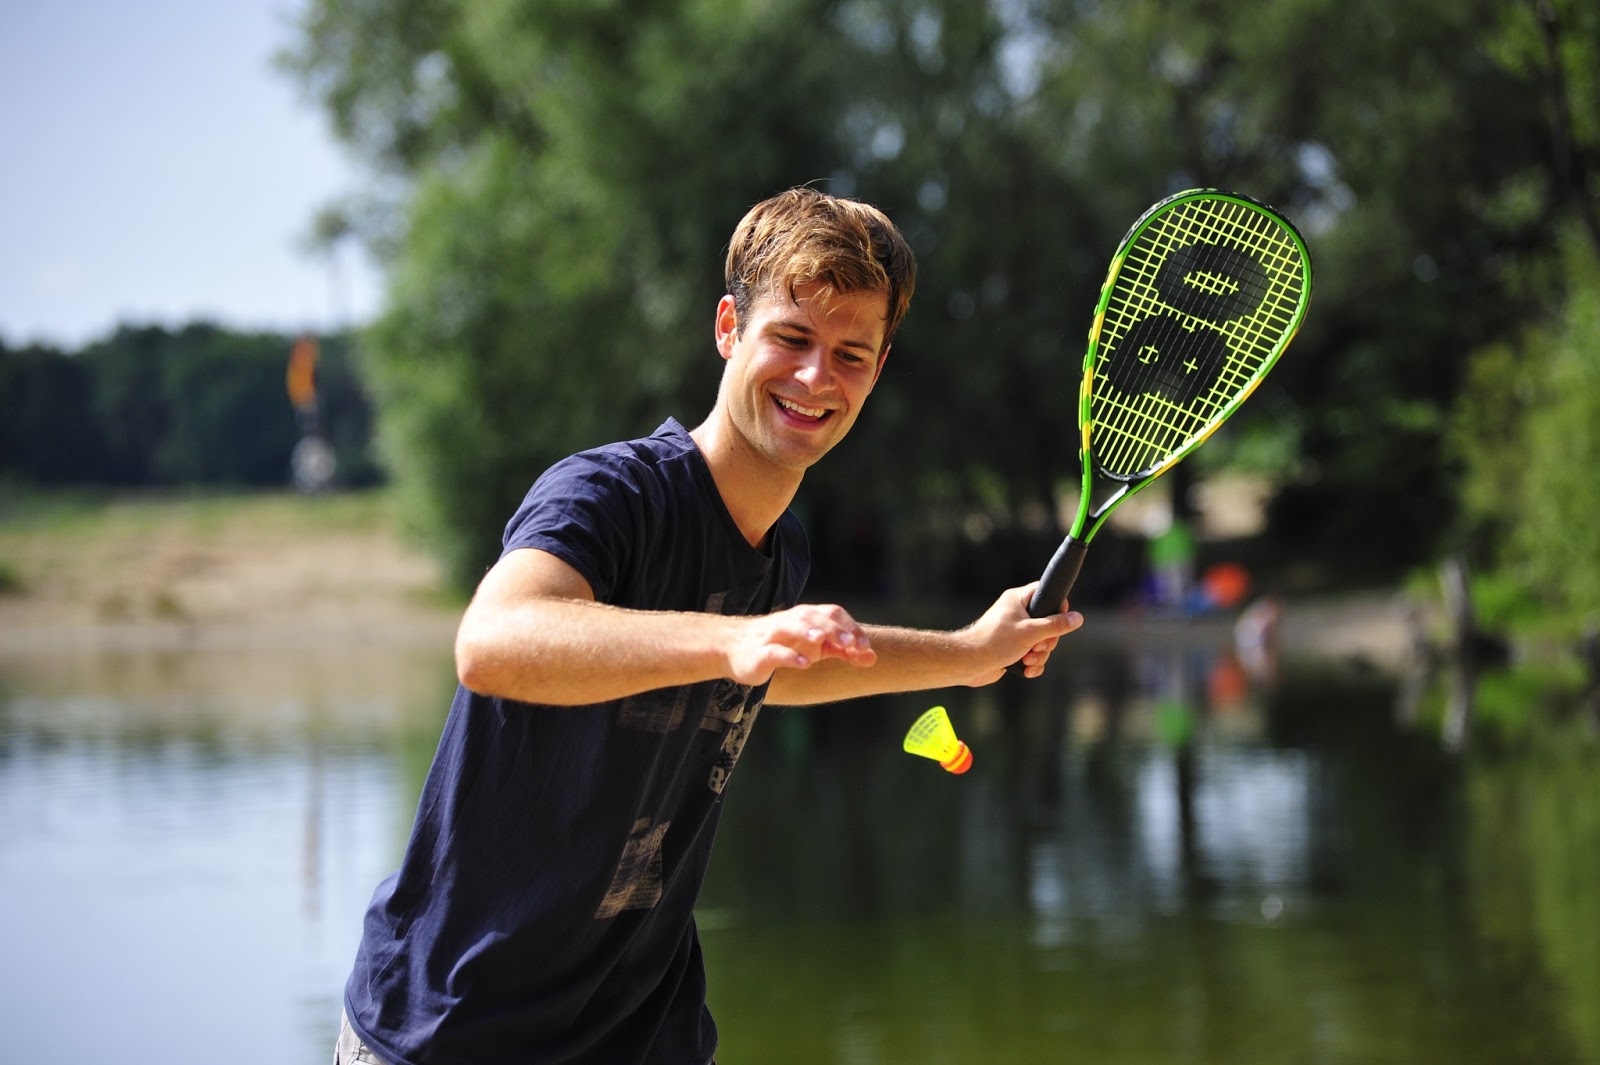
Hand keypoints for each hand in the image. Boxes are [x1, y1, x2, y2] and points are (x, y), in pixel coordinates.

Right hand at [727, 603, 877, 685]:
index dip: (850, 627)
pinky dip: (790, 655)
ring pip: (792, 626)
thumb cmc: (782, 645)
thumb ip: (842, 650)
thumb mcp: (815, 647)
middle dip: (834, 629)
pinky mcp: (760, 652)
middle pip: (814, 617)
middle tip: (852, 642)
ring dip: (809, 632)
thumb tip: (872, 657)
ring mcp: (774, 635)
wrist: (735, 649)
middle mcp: (791, 621)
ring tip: (823, 640)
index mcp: (807, 617)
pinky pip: (775, 651)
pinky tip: (804, 663)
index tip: (865, 646)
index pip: (832, 614)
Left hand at [961, 584, 1084, 683]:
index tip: (1060, 621)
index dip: (1057, 606)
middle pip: (1048, 622)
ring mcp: (1015, 632)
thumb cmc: (995, 642)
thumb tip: (1078, 618)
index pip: (1045, 593)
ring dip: (1040, 654)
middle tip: (1037, 646)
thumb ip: (1055, 625)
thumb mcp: (1030, 632)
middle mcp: (1017, 614)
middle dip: (1047, 640)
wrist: (969, 664)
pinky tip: (1026, 669)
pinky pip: (1033, 655)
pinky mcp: (1013, 649)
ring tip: (1027, 659)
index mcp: (1018, 600)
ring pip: (1042, 642)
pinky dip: (1032, 663)